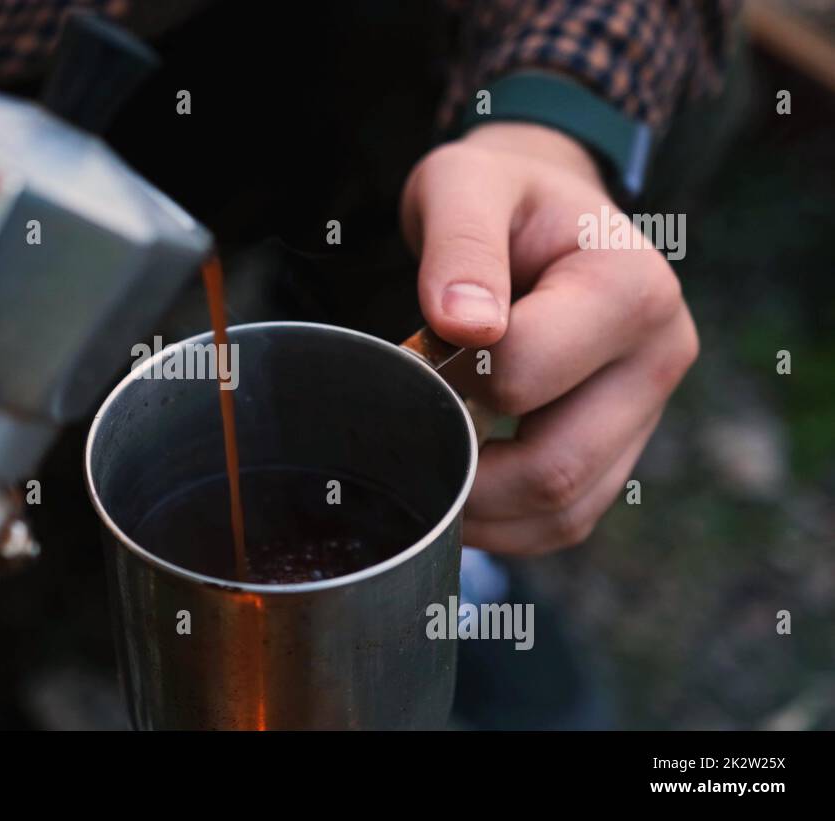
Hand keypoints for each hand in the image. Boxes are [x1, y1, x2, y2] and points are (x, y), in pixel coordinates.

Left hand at [401, 122, 699, 554]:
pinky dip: (503, 524)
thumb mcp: (465, 184)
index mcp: (633, 288)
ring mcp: (647, 414)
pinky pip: (564, 521)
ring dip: (479, 512)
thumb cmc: (500, 196)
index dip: (448, 378)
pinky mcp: (621, 451)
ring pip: (563, 512)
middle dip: (461, 468)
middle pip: (555, 468)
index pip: (523, 373)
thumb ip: (460, 243)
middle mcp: (660, 359)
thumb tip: (463, 326)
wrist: (543, 212)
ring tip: (422, 462)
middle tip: (401, 430)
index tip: (415, 354)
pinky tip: (456, 485)